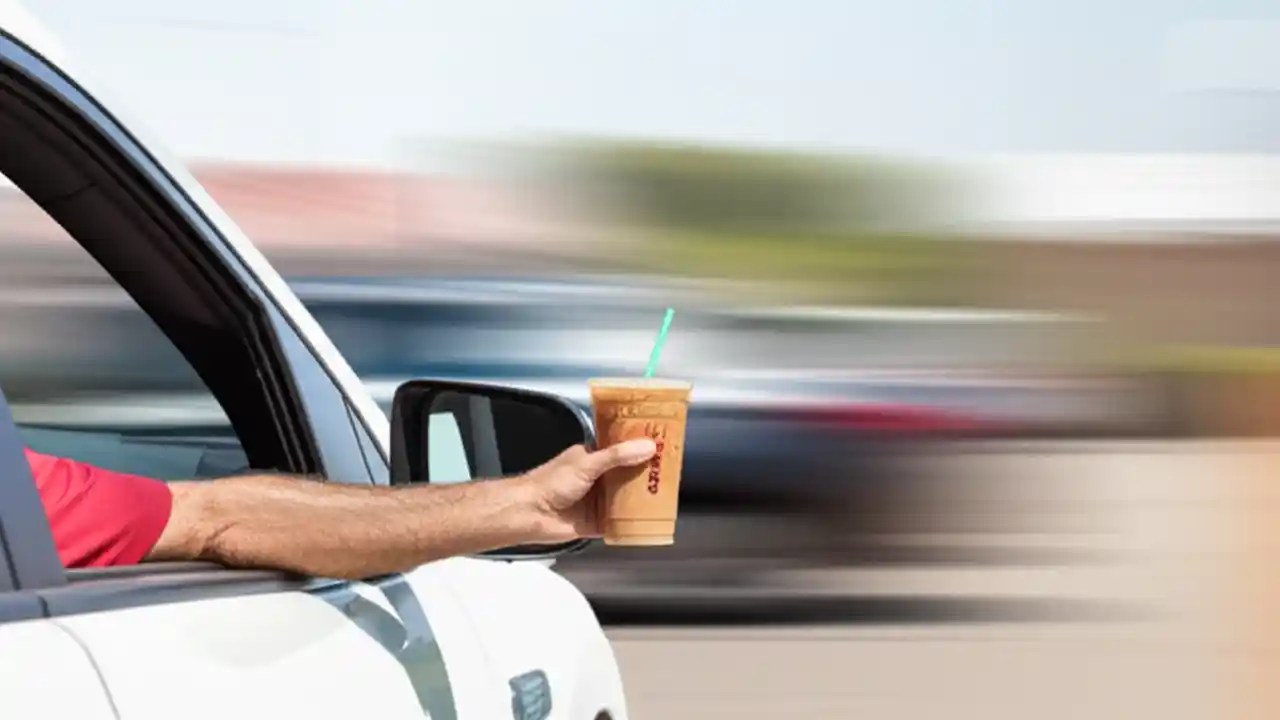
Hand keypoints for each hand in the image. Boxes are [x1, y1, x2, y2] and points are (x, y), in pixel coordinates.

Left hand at [520, 439, 656, 542]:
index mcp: (594, 456)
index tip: (662, 443)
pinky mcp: (599, 521)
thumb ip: (616, 456)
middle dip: (648, 473)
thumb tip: (646, 447)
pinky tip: (649, 520)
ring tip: (666, 494)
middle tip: (671, 470)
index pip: (623, 447)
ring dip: (643, 497)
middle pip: (629, 473)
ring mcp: (599, 499)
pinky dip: (633, 521)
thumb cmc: (550, 483)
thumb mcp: (586, 463)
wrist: (529, 513)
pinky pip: (621, 521)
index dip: (641, 445)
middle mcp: (599, 477)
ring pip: (628, 497)